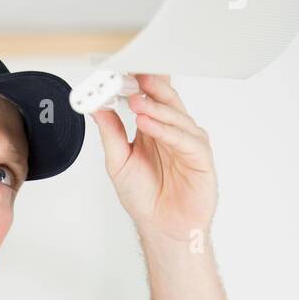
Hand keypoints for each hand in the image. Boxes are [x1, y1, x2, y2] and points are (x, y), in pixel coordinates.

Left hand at [90, 74, 217, 243]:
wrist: (162, 229)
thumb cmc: (145, 199)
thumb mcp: (118, 162)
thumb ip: (111, 134)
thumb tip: (98, 108)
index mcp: (154, 130)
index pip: (151, 98)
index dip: (140, 83)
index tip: (123, 71)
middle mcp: (173, 133)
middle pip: (167, 101)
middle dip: (150, 87)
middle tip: (133, 77)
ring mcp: (189, 143)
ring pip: (176, 117)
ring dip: (156, 108)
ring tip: (136, 102)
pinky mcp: (200, 158)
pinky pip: (185, 140)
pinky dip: (167, 130)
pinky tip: (149, 124)